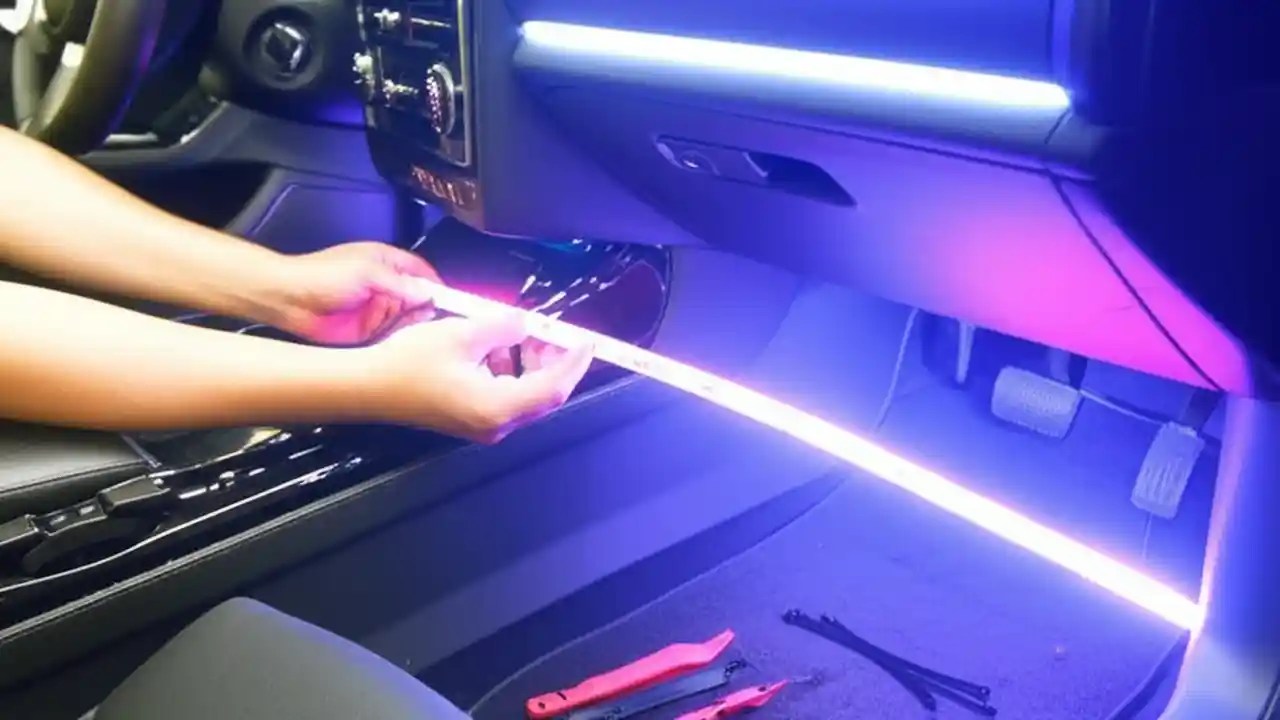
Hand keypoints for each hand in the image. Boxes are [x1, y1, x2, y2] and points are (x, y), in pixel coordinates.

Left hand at [268, 242, 440, 344]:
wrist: (287, 300)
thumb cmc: (322, 276)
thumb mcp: (366, 272)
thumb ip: (400, 284)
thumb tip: (430, 293)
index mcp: (388, 263)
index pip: (424, 274)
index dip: (439, 287)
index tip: (458, 304)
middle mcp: (388, 286)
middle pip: (422, 299)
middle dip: (433, 310)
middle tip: (448, 326)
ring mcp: (379, 309)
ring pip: (411, 320)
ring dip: (420, 328)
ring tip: (432, 338)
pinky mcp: (371, 331)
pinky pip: (395, 336)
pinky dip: (404, 342)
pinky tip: (413, 348)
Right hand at [362, 312, 593, 442]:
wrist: (367, 387)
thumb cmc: (409, 363)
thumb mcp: (462, 334)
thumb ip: (504, 327)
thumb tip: (525, 323)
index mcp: (497, 407)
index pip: (554, 388)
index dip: (573, 363)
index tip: (586, 340)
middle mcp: (496, 424)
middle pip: (543, 394)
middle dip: (553, 359)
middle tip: (549, 328)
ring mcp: (483, 425)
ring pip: (525, 394)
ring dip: (531, 362)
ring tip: (522, 331)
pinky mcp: (471, 418)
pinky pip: (505, 395)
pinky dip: (511, 370)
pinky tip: (498, 345)